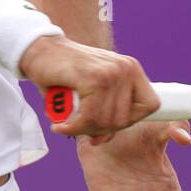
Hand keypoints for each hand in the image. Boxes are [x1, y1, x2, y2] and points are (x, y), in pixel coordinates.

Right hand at [20, 34, 160, 141]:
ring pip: (106, 121)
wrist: (40, 51)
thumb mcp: (92, 92)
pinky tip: (61, 125)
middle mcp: (126, 68)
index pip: (150, 106)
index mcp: (131, 69)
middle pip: (124, 120)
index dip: (130, 120)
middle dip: (100, 129)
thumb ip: (103, 113)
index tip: (106, 123)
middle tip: (79, 125)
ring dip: (83, 129)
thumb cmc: (65, 74)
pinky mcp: (93, 78)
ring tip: (67, 123)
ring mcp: (111, 72)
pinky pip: (90, 117)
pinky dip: (73, 127)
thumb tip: (103, 140)